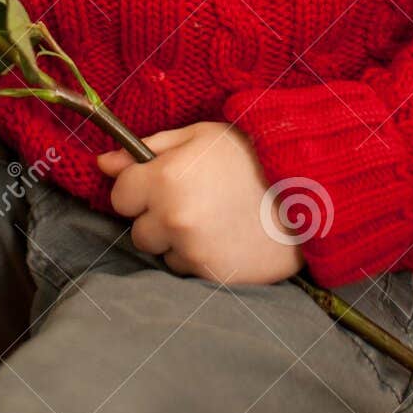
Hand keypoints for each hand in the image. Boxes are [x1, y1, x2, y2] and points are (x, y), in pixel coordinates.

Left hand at [95, 121, 306, 285]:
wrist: (309, 190)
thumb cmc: (252, 156)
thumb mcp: (200, 137)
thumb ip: (149, 148)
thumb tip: (103, 163)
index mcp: (165, 178)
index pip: (120, 195)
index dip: (139, 187)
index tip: (162, 181)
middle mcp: (173, 219)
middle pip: (137, 230)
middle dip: (156, 218)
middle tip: (193, 200)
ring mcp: (193, 251)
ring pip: (162, 254)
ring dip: (177, 241)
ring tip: (213, 219)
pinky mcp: (213, 276)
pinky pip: (187, 271)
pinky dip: (199, 258)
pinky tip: (225, 238)